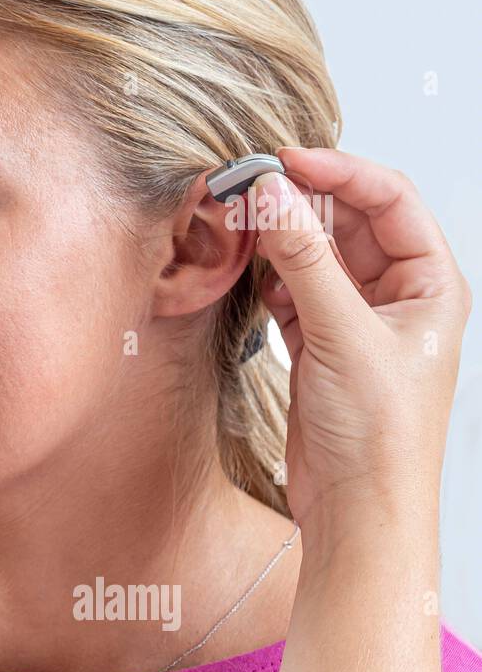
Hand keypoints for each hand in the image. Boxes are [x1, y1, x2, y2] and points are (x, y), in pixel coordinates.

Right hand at [252, 148, 471, 526]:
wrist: (359, 511)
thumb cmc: (380, 437)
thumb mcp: (343, 336)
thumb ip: (303, 260)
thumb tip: (270, 194)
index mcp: (431, 284)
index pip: (390, 201)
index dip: (339, 172)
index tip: (283, 160)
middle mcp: (398, 297)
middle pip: (349, 223)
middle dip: (301, 203)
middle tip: (248, 188)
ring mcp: (357, 321)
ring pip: (316, 256)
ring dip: (280, 238)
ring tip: (241, 223)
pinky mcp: (320, 346)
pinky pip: (293, 290)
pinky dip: (269, 277)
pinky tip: (248, 271)